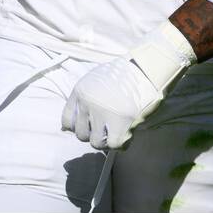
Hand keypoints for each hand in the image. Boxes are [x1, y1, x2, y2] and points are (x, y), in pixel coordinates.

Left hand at [60, 21, 195, 150]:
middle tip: (106, 129)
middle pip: (81, 134)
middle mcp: (87, 102)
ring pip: (95, 142)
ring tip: (116, 132)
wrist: (145, 68)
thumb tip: (66, 128)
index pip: (67, 121)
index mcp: (80, 91)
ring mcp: (102, 113)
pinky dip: (120, 143)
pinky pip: (113, 144)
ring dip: (106, 141)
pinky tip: (127, 135)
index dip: (78, 127)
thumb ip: (83, 99)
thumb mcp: (95, 80)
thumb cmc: (122, 75)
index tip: (89, 126)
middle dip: (93, 134)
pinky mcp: (119, 122)